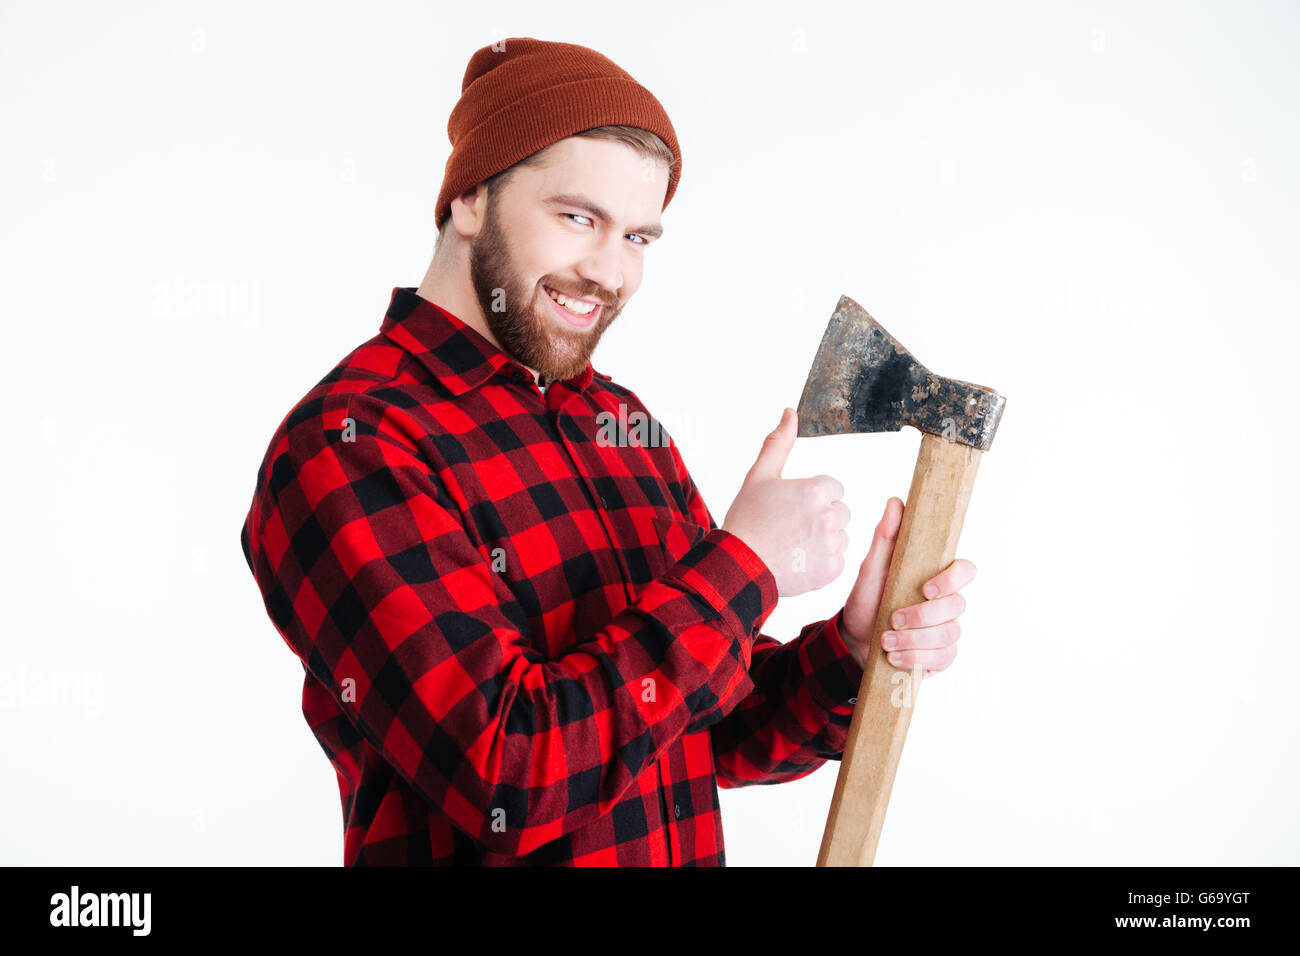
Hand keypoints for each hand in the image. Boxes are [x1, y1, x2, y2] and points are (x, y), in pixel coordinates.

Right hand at [721, 407, 848, 596]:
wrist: (738, 566)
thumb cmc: (746, 520)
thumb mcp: (759, 476)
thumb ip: (779, 443)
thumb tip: (790, 413)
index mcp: (815, 490)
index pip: (834, 488)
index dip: (813, 497)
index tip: (792, 508)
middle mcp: (828, 516)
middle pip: (841, 511)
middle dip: (822, 517)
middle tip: (791, 527)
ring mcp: (831, 545)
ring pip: (841, 536)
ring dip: (824, 540)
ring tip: (794, 544)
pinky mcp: (831, 570)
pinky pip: (837, 560)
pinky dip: (822, 562)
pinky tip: (798, 560)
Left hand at [839, 497, 976, 676]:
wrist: (854, 640)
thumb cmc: (868, 600)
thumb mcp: (871, 569)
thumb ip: (885, 537)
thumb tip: (896, 501)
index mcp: (936, 576)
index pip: (966, 570)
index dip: (953, 579)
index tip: (926, 589)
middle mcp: (947, 603)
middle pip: (956, 606)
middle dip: (922, 617)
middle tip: (892, 620)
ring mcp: (947, 630)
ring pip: (948, 635)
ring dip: (913, 640)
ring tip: (885, 641)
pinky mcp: (941, 656)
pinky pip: (942, 658)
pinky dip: (915, 658)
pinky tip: (894, 657)